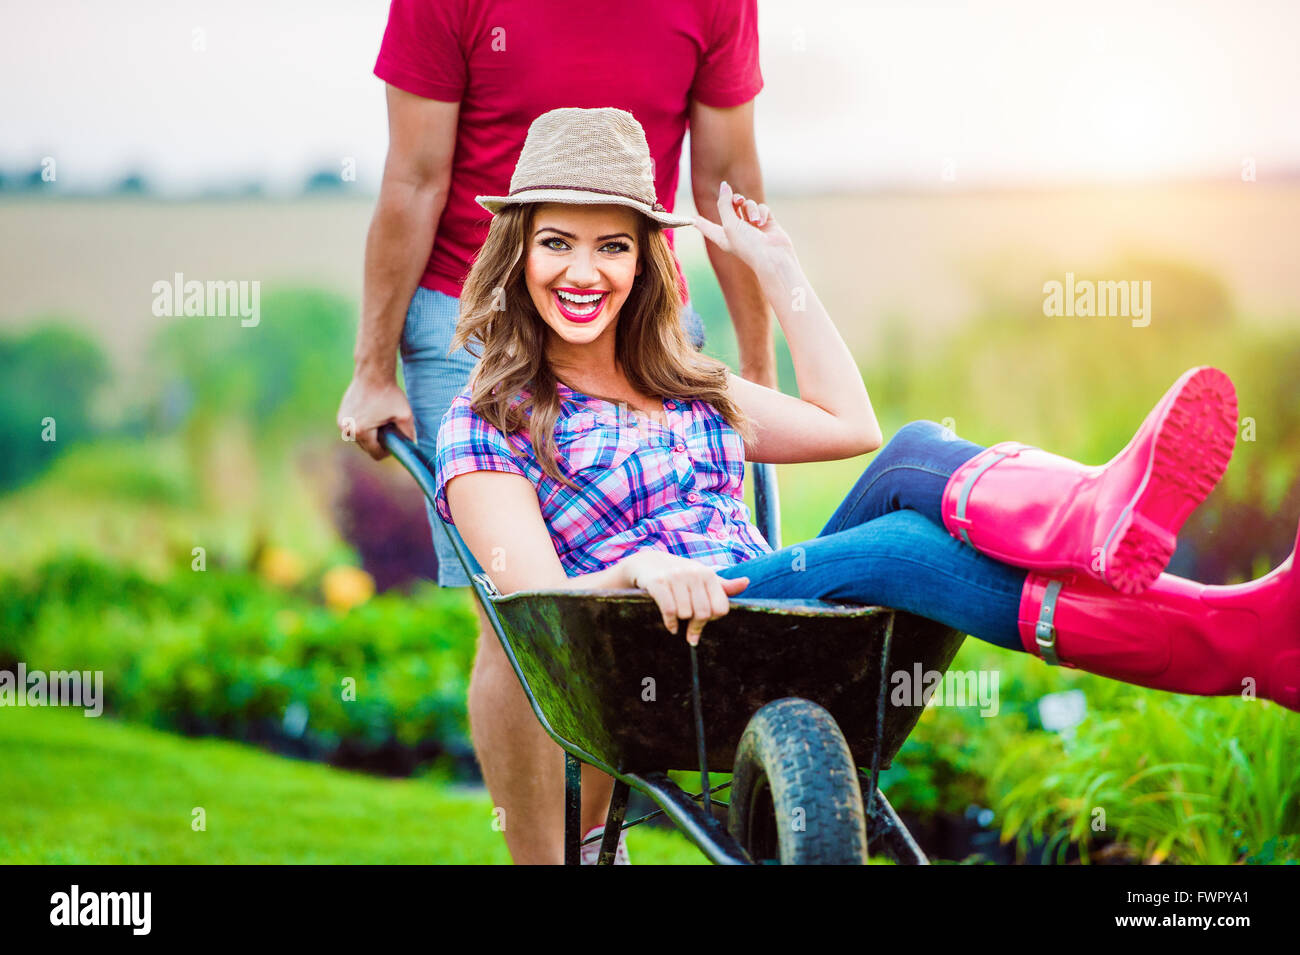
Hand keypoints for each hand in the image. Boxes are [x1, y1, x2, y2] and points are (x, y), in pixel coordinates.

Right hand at [337, 373, 414, 458]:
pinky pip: (354, 428)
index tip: (394, 439)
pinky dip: (363, 425)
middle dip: (378, 440)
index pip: (376, 454)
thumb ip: (409, 434)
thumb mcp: (405, 415)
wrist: (373, 373)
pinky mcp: (340, 415)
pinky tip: (371, 413)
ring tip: (379, 418)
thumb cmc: (389, 393)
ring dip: (370, 433)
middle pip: (367, 447)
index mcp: (361, 431)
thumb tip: (411, 447)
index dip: (388, 450)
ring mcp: (341, 422)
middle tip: (388, 425)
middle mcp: (347, 429)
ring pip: (360, 438)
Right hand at [620, 549, 749, 644]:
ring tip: (677, 619)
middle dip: (696, 626)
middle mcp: (694, 573)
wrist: (646, 563)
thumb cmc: (678, 575)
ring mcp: (675, 577)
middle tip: (690, 630)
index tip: (704, 621)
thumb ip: (723, 586)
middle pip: (703, 613)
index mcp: (708, 574)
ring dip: (680, 622)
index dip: (713, 619)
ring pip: (685, 613)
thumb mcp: (701, 578)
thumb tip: (746, 582)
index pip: (720, 608)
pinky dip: (670, 624)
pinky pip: (669, 611)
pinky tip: (671, 627)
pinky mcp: (658, 582)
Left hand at [691, 181, 794, 277]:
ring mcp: (752, 226)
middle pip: (730, 207)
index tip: (692, 218)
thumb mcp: (729, 224)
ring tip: (754, 221)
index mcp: (723, 236)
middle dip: (734, 200)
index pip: (708, 227)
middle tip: (737, 200)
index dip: (701, 222)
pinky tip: (762, 223)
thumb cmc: (748, 245)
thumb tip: (724, 185)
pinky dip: (761, 213)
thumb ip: (725, 204)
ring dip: (750, 209)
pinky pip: (761, 208)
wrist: (772, 257)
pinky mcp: (766, 222)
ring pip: (748, 204)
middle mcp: (737, 231)